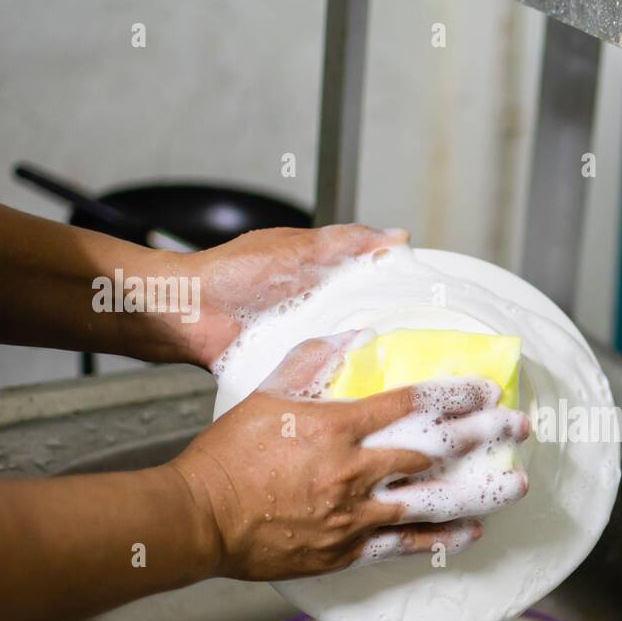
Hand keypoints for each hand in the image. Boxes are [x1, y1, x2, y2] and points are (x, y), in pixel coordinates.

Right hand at [167, 333, 529, 581]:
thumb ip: (313, 363)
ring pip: (432, 502)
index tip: (487, 390)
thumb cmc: (228, 456)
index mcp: (338, 427)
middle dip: (484, 437)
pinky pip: (406, 546)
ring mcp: (355, 515)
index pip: (412, 404)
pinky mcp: (348, 550)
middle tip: (521, 428)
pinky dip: (442, 539)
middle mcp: (355, 471)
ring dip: (479, 492)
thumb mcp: (267, 394)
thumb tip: (355, 339)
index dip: (456, 395)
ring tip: (516, 485)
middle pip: (434, 450)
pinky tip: (472, 533)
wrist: (199, 518)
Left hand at [175, 224, 408, 370]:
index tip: (433, 300)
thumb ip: (346, 242)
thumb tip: (397, 236)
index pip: (375, 283)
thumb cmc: (231, 273)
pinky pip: (325, 373)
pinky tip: (364, 384)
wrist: (188, 313)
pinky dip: (339, 376)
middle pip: (370, 319)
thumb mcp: (297, 247)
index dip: (403, 291)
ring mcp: (308, 338)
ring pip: (352, 349)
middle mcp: (321, 308)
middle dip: (394, 329)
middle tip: (427, 341)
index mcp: (324, 275)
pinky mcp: (294, 366)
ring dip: (370, 355)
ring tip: (404, 366)